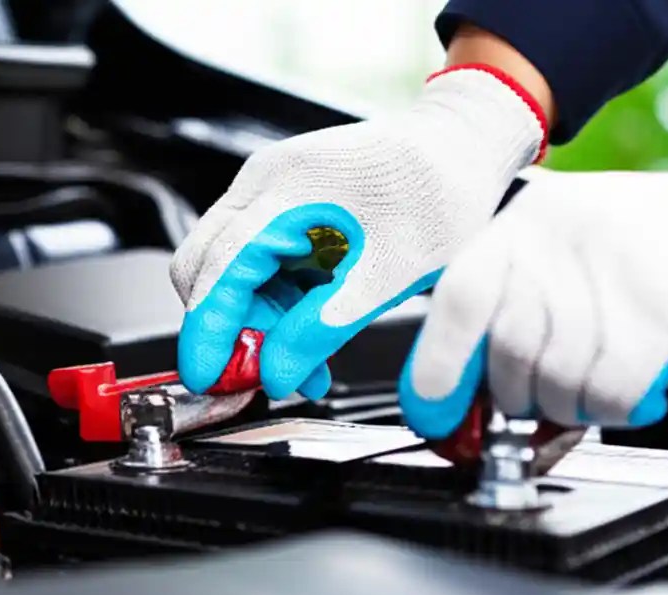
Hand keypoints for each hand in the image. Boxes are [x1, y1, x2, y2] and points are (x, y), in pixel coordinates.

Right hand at [170, 64, 546, 399]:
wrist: (463, 144)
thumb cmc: (440, 189)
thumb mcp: (392, 271)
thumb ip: (326, 325)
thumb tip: (278, 373)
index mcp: (285, 189)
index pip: (219, 267)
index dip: (206, 328)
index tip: (204, 375)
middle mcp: (265, 183)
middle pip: (206, 268)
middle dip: (226, 328)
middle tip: (262, 375)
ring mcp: (270, 191)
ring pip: (227, 270)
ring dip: (254, 321)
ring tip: (305, 361)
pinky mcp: (282, 205)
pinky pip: (254, 261)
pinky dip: (271, 302)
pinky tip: (306, 328)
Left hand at [400, 118, 667, 437]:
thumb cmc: (662, 252)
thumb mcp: (575, 255)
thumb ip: (520, 309)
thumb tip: (468, 398)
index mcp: (529, 222)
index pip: (458, 300)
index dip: (437, 370)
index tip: (436, 415)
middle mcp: (564, 238)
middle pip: (508, 350)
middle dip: (523, 397)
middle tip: (550, 402)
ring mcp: (616, 271)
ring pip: (557, 377)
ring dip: (576, 404)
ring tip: (602, 386)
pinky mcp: (665, 310)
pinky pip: (610, 391)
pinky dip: (617, 408)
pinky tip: (636, 389)